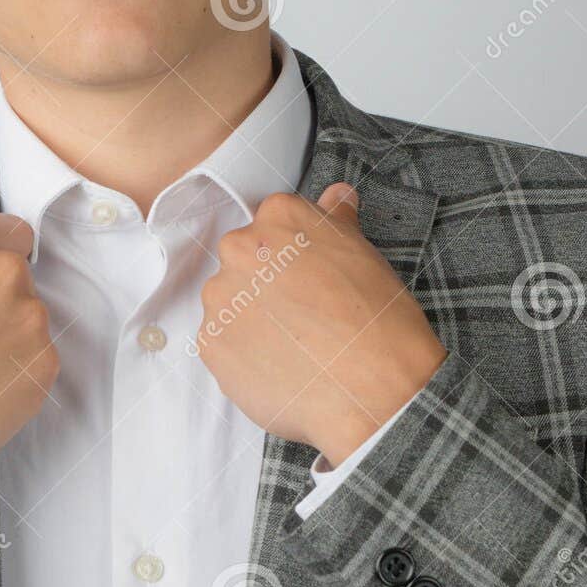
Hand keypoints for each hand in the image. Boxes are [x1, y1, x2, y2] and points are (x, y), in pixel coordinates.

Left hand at [194, 182, 446, 465]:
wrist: (372, 390)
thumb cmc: (377, 319)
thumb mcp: (364, 255)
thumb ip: (336, 219)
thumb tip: (335, 195)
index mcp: (278, 216)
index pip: (273, 225)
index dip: (294, 256)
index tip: (311, 279)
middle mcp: (240, 248)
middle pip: (243, 261)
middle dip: (266, 285)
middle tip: (303, 315)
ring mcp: (220, 297)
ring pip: (229, 302)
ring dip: (251, 319)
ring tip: (293, 345)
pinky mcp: (210, 343)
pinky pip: (221, 343)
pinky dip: (243, 354)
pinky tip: (278, 366)